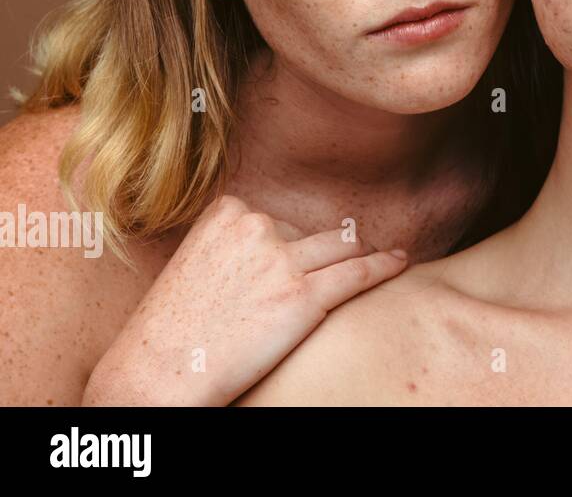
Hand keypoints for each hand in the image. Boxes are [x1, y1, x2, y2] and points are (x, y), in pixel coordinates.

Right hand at [81, 194, 408, 405]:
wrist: (157, 374)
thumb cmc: (173, 329)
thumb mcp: (197, 261)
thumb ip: (238, 244)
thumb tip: (281, 241)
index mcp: (228, 211)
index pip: (283, 220)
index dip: (289, 249)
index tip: (287, 270)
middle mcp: (257, 227)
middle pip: (314, 234)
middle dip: (320, 258)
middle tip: (320, 282)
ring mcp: (283, 261)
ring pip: (342, 248)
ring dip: (357, 258)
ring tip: (379, 260)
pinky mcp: (304, 297)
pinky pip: (359, 273)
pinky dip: (384, 266)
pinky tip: (400, 262)